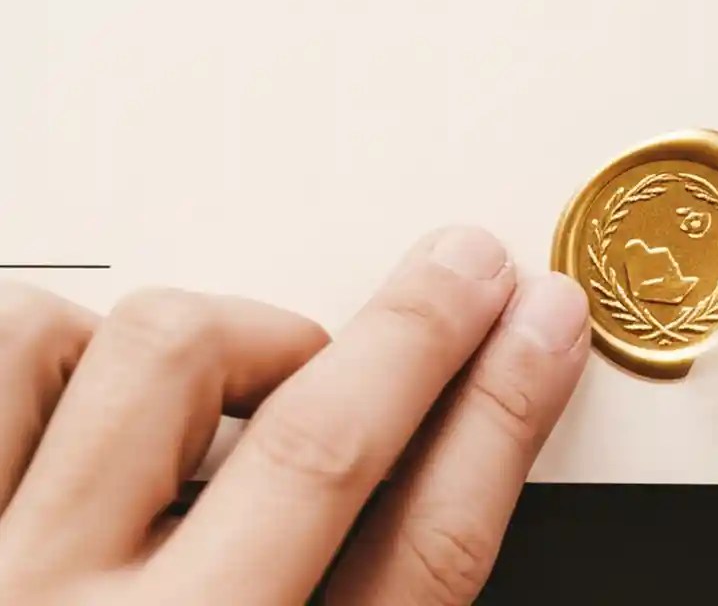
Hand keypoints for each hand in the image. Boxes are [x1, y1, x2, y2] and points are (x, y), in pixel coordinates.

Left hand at [0, 226, 588, 604]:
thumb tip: (447, 451)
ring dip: (221, 340)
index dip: (502, 419)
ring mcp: (9, 582)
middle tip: (461, 270)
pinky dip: (67, 339)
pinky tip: (91, 386)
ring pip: (152, 356)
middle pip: (321, 445)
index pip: (430, 548)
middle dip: (420, 331)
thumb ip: (363, 592)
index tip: (538, 331)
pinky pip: (6, 351)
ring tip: (229, 378)